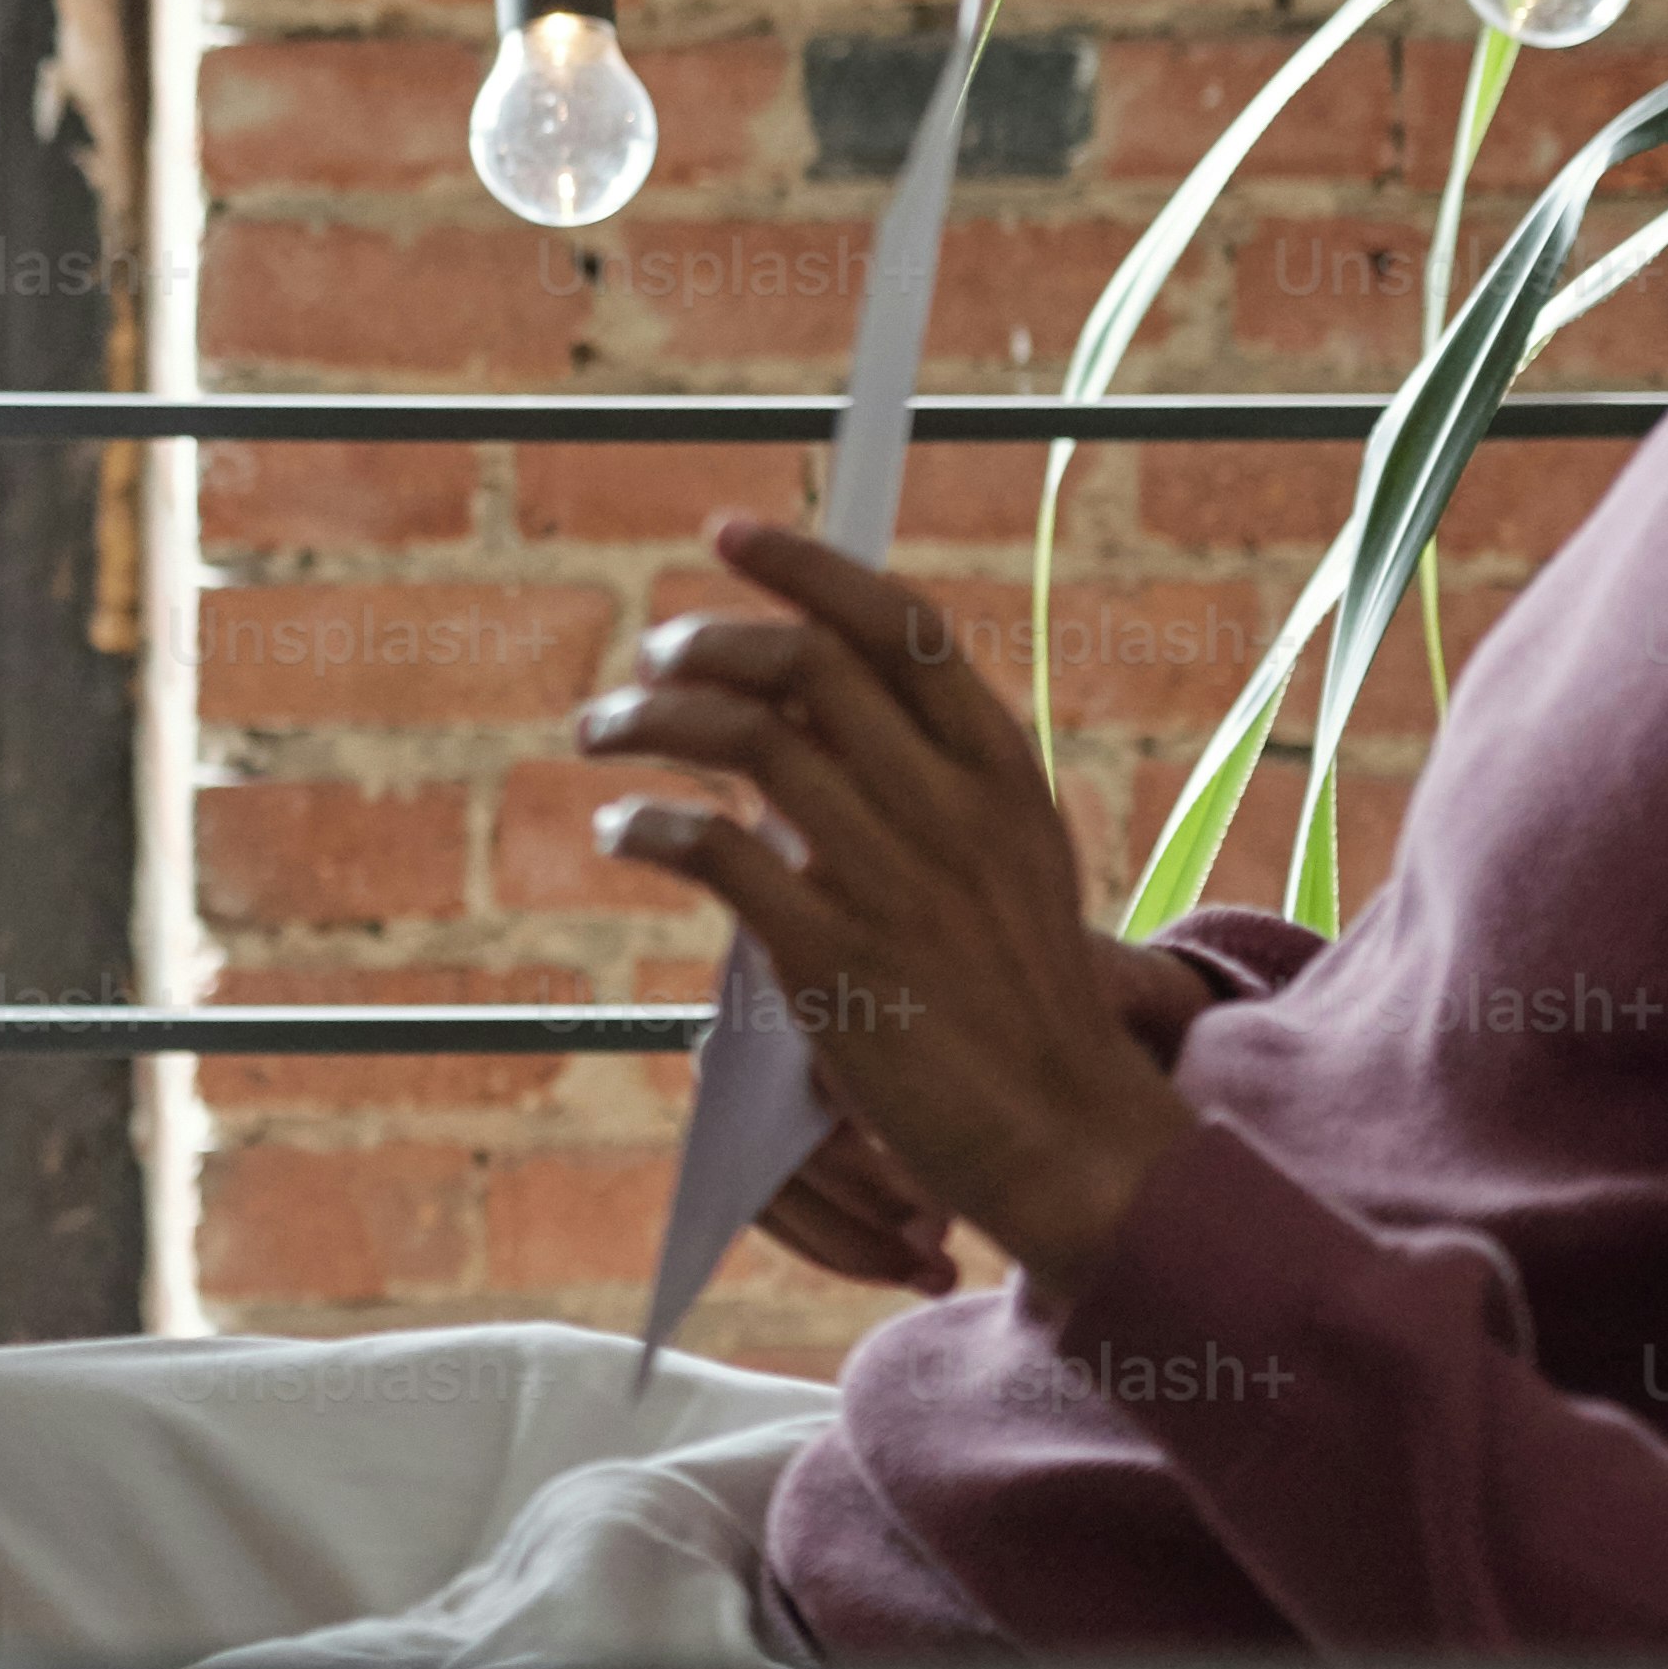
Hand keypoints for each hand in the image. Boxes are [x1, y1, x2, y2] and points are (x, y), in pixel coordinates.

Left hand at [575, 514, 1197, 1294]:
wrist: (1065, 1134)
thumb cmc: (1016, 996)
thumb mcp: (1008, 860)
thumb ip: (927, 777)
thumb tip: (803, 703)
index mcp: (1002, 770)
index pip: (900, 624)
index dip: (807, 564)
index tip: (729, 534)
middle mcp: (951, 808)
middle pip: (808, 664)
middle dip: (708, 639)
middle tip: (650, 658)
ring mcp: (894, 881)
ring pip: (749, 741)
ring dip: (652, 722)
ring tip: (602, 733)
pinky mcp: (833, 960)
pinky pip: (715, 854)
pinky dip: (647, 825)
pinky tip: (619, 830)